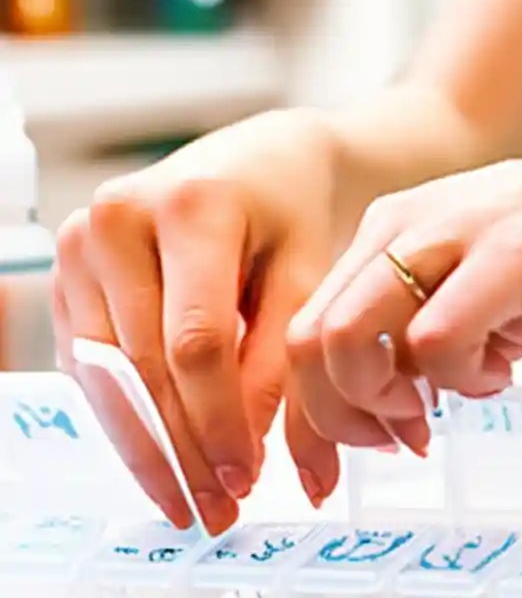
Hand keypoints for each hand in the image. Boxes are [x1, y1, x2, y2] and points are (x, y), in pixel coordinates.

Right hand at [52, 110, 343, 532]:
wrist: (264, 160)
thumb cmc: (294, 211)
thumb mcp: (308, 273)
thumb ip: (281, 357)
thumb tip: (254, 449)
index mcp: (190, 207)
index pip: (195, 341)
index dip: (218, 420)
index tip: (245, 475)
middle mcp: (118, 219)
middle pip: (144, 363)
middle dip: (183, 447)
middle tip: (216, 507)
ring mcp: (81, 243)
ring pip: (108, 372)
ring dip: (148, 445)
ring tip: (189, 497)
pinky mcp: (68, 270)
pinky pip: (92, 360)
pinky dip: (127, 413)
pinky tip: (160, 456)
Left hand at [286, 103, 521, 444]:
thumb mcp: (492, 291)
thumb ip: (438, 338)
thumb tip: (407, 404)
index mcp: (393, 231)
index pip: (306, 328)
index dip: (312, 415)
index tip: (341, 466)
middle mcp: (404, 225)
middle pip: (307, 341)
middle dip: (337, 422)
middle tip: (401, 444)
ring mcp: (448, 236)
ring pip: (345, 340)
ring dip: (385, 404)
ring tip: (442, 412)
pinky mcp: (503, 255)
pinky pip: (435, 344)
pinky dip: (461, 382)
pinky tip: (504, 375)